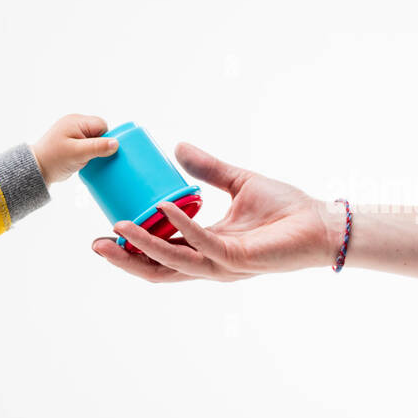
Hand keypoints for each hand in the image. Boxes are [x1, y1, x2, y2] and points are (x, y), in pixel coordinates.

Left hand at [30, 114, 119, 185]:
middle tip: (91, 157)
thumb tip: (116, 143)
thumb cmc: (53, 160)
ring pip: (94, 139)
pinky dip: (88, 153)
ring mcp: (73, 133)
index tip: (100, 152)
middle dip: (99, 145)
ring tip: (85, 159)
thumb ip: (97, 147)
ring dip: (94, 150)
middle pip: (99, 132)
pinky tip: (84, 161)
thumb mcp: (77, 154)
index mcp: (76, 121)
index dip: (105, 138)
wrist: (36, 170)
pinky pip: (87, 145)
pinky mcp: (72, 143)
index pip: (101, 125)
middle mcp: (75, 124)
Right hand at [90, 141, 339, 282]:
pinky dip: (181, 228)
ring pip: (172, 262)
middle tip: (96, 244)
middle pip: (156, 269)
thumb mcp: (238, 182)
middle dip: (124, 259)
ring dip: (142, 247)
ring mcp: (222, 264)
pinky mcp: (238, 258)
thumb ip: (207, 169)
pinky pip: (202, 243)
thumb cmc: (286, 210)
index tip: (105, 232)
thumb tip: (178, 148)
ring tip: (118, 228)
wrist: (321, 223)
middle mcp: (209, 262)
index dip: (130, 249)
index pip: (159, 255)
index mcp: (204, 249)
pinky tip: (164, 208)